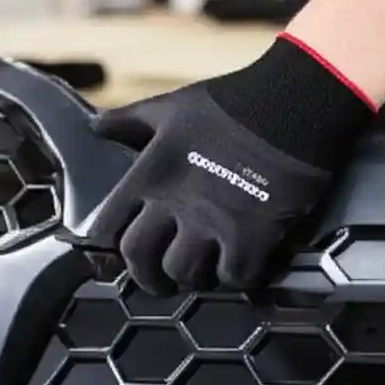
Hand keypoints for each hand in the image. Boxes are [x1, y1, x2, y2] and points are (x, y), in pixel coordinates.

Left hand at [88, 34, 376, 294]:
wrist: (289, 105)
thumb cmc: (227, 104)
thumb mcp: (168, 108)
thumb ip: (128, 121)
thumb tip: (95, 127)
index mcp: (149, 175)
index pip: (108, 227)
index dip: (112, 244)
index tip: (124, 248)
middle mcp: (174, 205)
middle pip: (140, 260)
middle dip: (147, 275)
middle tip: (159, 279)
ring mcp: (212, 225)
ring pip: (184, 275)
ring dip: (192, 277)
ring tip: (202, 271)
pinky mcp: (251, 237)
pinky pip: (233, 278)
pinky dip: (235, 278)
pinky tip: (239, 265)